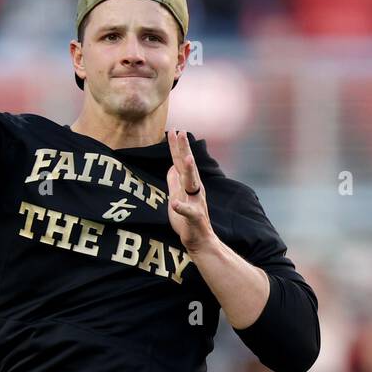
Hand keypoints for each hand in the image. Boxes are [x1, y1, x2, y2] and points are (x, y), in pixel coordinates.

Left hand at [166, 128, 215, 258]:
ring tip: (187, 159)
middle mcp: (194, 190)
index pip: (181, 162)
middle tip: (180, 132)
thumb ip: (174, 182)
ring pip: (193, 184)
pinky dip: (181, 208)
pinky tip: (174, 204)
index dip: (177, 147)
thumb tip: (171, 166)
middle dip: (184, 150)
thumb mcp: (177, 197)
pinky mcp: (194, 218)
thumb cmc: (187, 220)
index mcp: (189, 185)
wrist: (199, 241)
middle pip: (187, 167)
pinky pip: (189, 212)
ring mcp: (196, 203)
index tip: (173, 130)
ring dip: (190, 172)